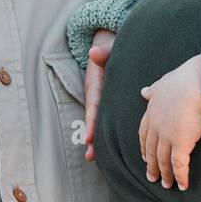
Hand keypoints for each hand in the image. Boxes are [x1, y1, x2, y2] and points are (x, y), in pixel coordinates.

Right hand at [82, 29, 115, 160]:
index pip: (93, 105)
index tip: (88, 137)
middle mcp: (95, 93)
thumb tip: (94, 52)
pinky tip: (111, 146)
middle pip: (93, 117)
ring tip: (94, 158)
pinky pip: (105, 116)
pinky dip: (105, 130)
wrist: (107, 43)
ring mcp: (100, 97)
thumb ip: (103, 51)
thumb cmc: (111, 45)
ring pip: (98, 119)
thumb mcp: (108, 46)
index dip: (91, 121)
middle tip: (90, 156)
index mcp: (95, 83)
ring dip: (97, 138)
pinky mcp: (107, 99)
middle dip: (91, 137)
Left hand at [138, 54, 200, 190]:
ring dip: (165, 174)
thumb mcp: (165, 81)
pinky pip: (179, 164)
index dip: (144, 147)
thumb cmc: (187, 76)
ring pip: (163, 159)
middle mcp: (157, 124)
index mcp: (153, 110)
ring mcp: (168, 134)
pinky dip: (180, 177)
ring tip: (167, 185)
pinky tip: (183, 186)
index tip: (145, 157)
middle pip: (151, 149)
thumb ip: (155, 89)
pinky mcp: (181, 141)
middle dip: (152, 165)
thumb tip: (143, 92)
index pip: (144, 133)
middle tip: (153, 177)